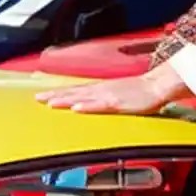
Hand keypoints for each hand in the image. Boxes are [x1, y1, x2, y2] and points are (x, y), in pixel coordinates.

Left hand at [36, 66, 190, 113]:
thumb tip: (89, 103)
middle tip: (37, 99)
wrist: (158, 86)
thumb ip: (103, 99)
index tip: (41, 96)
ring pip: (83, 96)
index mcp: (101, 88)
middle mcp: (101, 89)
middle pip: (74, 91)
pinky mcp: (118, 102)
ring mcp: (109, 95)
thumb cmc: (141, 92)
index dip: (58, 92)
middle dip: (55, 95)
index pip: (75, 90)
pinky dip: (88, 105)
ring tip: (50, 103)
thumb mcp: (118, 95)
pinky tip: (77, 108)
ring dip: (66, 99)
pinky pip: (100, 104)